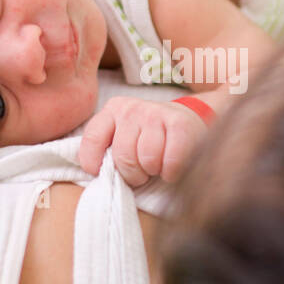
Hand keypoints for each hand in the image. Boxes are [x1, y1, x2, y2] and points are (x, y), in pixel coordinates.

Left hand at [78, 96, 206, 186]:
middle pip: (123, 155)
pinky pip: (170, 161)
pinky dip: (171, 172)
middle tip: (141, 173)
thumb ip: (106, 150)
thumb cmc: (151, 138)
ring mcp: (156, 114)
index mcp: (113, 110)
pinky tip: (171, 168)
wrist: (191, 121)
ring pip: (147, 159)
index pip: (92, 139)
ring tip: (156, 167)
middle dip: (132, 174)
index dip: (94, 163)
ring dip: (153, 171)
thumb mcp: (124, 137)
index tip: (104, 173)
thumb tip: (94, 175)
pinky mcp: (180, 124)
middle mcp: (132, 108)